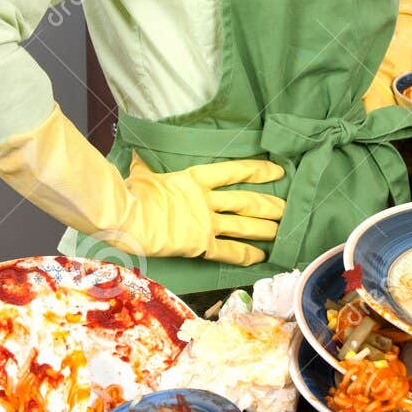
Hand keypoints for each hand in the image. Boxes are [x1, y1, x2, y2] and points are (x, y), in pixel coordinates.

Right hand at [123, 155, 285, 264]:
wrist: (126, 216)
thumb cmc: (130, 192)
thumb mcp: (141, 172)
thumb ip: (146, 165)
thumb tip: (138, 154)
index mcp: (194, 179)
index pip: (233, 171)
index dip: (257, 171)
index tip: (276, 171)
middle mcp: (206, 200)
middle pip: (245, 201)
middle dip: (268, 205)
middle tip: (286, 208)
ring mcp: (205, 222)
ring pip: (243, 225)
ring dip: (264, 228)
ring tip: (282, 230)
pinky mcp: (200, 244)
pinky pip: (228, 251)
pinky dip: (246, 254)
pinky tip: (261, 257)